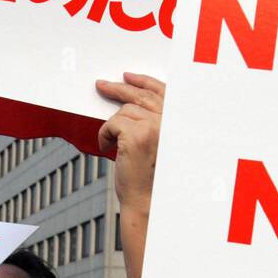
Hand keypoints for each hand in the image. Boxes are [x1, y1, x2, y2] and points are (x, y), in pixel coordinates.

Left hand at [96, 72, 164, 213]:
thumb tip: (128, 101)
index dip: (143, 82)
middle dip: (118, 89)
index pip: (161, 93)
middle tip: (101, 85)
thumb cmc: (150, 177)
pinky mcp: (135, 136)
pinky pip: (111, 123)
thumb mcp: (156, 144)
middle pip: (140, 97)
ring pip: (124, 112)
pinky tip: (107, 148)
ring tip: (112, 144)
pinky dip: (104, 135)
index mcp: (177, 123)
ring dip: (112, 127)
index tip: (127, 76)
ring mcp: (153, 128)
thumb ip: (150, 122)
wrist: (146, 201)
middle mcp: (169, 122)